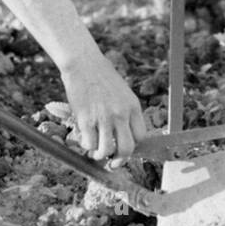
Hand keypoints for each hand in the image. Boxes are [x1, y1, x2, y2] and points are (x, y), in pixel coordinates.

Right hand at [59, 47, 147, 166]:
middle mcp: (121, 114)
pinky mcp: (86, 119)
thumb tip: (122, 134)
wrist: (84, 63)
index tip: (124, 148)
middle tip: (112, 162)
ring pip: (106, 150)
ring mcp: (104, 117)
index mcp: (133, 106)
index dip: (133, 146)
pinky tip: (84, 139)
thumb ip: (124, 112)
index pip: (141, 136)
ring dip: (99, 155)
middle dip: (119, 160)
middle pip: (127, 148)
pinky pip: (89, 144)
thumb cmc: (101, 77)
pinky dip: (86, 146)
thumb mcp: (122, 92)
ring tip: (94, 151)